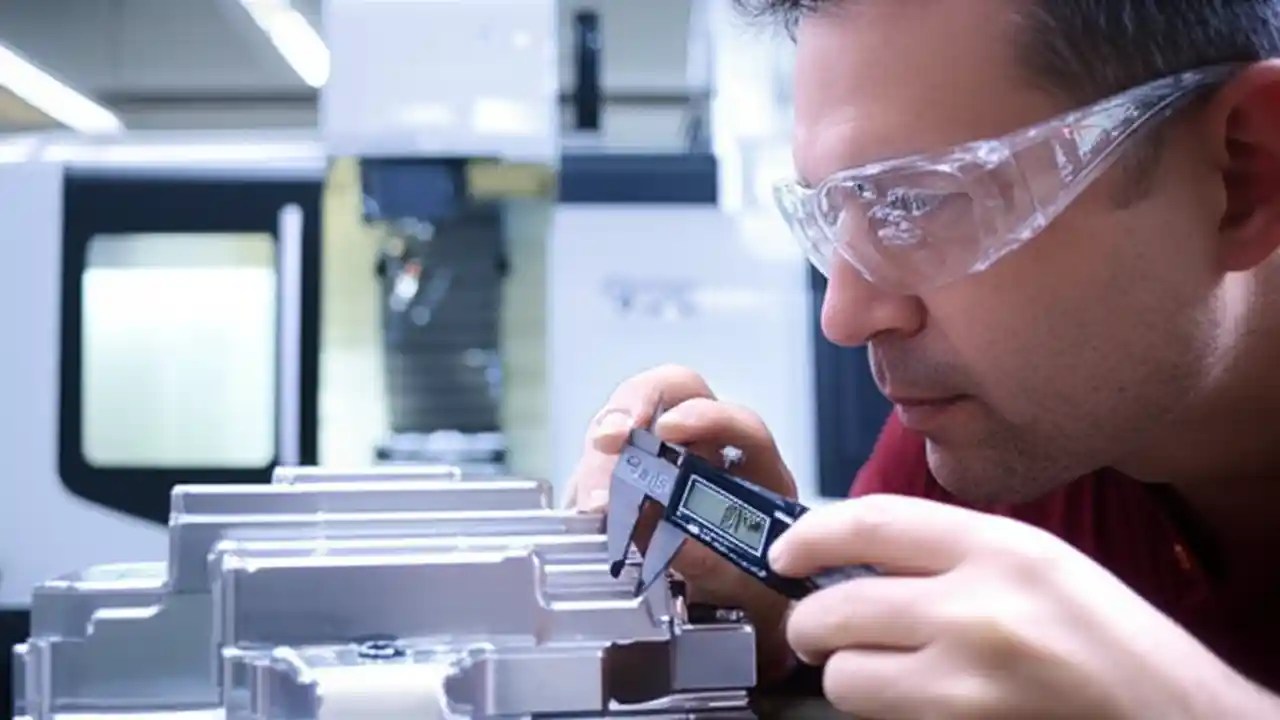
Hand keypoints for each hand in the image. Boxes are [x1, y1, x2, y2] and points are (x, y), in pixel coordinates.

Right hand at [563, 364, 798, 682]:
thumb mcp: (740, 587)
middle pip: (669, 393)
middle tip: (609, 439)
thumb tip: (677, 542)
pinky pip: (598, 467)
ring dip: (603, 456)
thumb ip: (713, 564)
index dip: (704, 416)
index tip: (670, 430)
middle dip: (633, 406)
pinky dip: (586, 485)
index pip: (736, 421)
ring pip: (624, 426)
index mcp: (753, 468)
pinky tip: (584, 511)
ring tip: (594, 502)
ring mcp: (659, 459)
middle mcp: (706, 448)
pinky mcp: (621, 480)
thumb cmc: (746, 591)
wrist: (728, 614)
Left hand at [769, 494, 1276, 719]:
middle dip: (811, 625)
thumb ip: (946, 550)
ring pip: (847, 680)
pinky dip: (883, 714)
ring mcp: (970, 685)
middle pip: (837, 610)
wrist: (1171, 715)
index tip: (786, 553)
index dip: (808, 537)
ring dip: (847, 679)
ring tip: (876, 673)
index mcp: (999, 550)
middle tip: (818, 630)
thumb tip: (848, 552)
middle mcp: (979, 612)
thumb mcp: (1034, 561)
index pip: (869, 524)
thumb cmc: (1105, 638)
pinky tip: (914, 702)